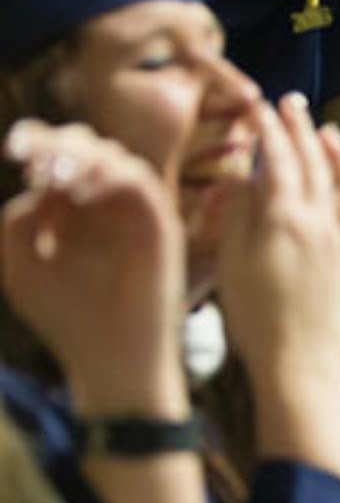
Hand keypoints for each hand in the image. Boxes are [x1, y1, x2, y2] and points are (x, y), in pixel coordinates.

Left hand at [2, 119, 189, 416]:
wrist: (112, 360)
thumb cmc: (68, 319)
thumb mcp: (21, 267)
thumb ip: (18, 222)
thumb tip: (40, 187)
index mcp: (73, 213)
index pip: (59, 159)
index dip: (37, 142)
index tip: (14, 151)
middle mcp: (106, 208)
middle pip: (89, 145)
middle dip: (57, 144)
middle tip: (37, 167)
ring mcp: (136, 216)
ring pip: (117, 157)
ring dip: (83, 158)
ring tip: (57, 181)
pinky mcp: (161, 226)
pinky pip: (140, 181)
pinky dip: (110, 175)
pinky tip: (80, 192)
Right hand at [215, 93, 339, 388]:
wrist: (303, 365)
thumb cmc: (258, 323)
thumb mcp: (231, 266)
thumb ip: (238, 216)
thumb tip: (243, 177)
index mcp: (283, 220)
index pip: (276, 158)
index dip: (266, 129)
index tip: (256, 105)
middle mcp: (316, 222)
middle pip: (309, 160)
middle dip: (297, 126)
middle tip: (287, 101)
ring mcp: (337, 238)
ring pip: (339, 178)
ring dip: (331, 148)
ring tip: (322, 127)